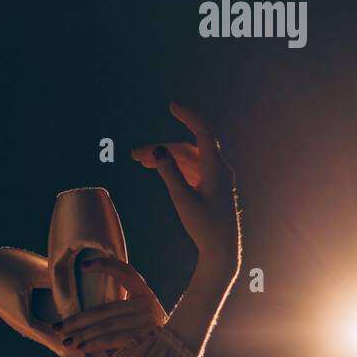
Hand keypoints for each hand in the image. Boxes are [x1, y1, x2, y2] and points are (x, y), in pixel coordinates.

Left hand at [57, 257, 166, 356]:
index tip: (85, 266)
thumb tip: (83, 317)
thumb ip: (118, 313)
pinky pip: (114, 339)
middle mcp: (148, 305)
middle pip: (106, 309)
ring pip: (106, 325)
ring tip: (66, 341)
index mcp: (146, 294)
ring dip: (82, 334)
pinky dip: (95, 343)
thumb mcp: (135, 320)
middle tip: (58, 327)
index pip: (126, 272)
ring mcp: (148, 322)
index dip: (106, 266)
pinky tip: (81, 347)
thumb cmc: (146, 342)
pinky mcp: (146, 338)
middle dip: (78, 319)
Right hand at [131, 101, 239, 274]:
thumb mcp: (182, 200)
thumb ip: (169, 173)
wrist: (221, 250)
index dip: (187, 116)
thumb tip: (157, 150)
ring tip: (140, 161)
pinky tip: (158, 167)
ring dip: (165, 158)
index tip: (171, 106)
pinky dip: (174, 167)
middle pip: (186, 149)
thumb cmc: (204, 227)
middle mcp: (217, 169)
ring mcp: (214, 178)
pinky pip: (191, 170)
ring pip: (187, 160)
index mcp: (215, 167)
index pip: (201, 131)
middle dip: (161, 149)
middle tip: (135, 155)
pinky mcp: (210, 188)